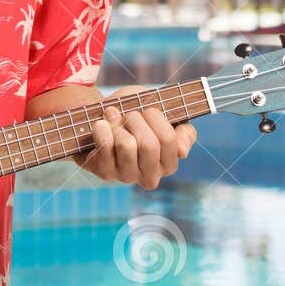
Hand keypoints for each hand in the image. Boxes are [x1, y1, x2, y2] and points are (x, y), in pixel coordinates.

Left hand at [74, 87, 195, 189]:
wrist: (105, 117)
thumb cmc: (138, 116)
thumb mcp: (165, 116)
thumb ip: (183, 131)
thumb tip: (182, 151)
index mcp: (169, 163)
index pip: (169, 140)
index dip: (156, 117)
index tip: (147, 108)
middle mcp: (150, 176)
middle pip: (149, 145)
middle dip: (136, 120)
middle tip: (129, 113)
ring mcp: (127, 177)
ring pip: (127, 145)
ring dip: (118, 123)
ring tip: (113, 115)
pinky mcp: (105, 173)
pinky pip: (105, 147)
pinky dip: (102, 128)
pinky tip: (101, 123)